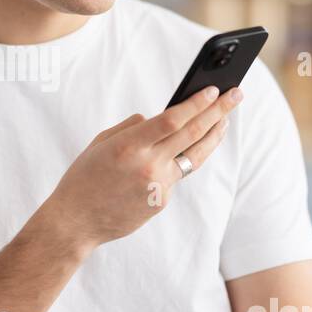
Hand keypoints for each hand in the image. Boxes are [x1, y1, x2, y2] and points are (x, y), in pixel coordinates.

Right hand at [41, 85, 243, 250]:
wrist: (75, 222)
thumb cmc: (84, 177)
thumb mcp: (101, 143)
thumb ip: (132, 128)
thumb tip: (158, 119)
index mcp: (129, 145)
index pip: (173, 119)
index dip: (197, 103)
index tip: (214, 90)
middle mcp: (148, 165)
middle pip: (193, 134)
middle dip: (218, 112)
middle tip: (236, 95)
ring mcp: (158, 186)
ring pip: (194, 156)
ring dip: (213, 136)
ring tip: (225, 121)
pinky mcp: (161, 202)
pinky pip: (174, 175)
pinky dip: (178, 161)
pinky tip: (182, 152)